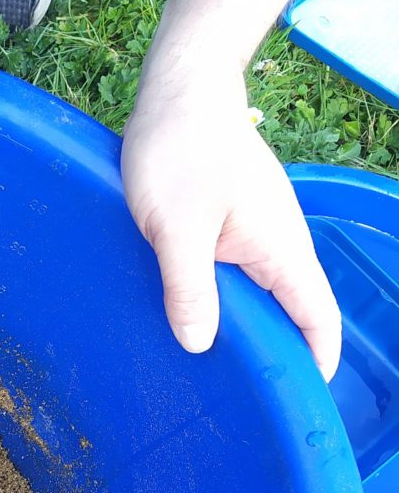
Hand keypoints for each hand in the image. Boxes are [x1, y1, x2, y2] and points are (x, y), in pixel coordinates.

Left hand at [121, 71, 341, 379]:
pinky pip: (229, 275)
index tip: (297, 406)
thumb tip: (199, 343)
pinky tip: (182, 320)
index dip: (315, 363)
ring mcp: (252, 234)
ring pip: (254, 296)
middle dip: (269, 357)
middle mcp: (275, 245)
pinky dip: (215, 302)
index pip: (315, 318)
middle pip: (285, 315)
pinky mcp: (226, 224)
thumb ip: (188, 285)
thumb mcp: (177, 225)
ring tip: (204, 375)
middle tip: (234, 405)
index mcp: (280, 249)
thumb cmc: (180, 147)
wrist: (180, 87)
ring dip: (236, 330)